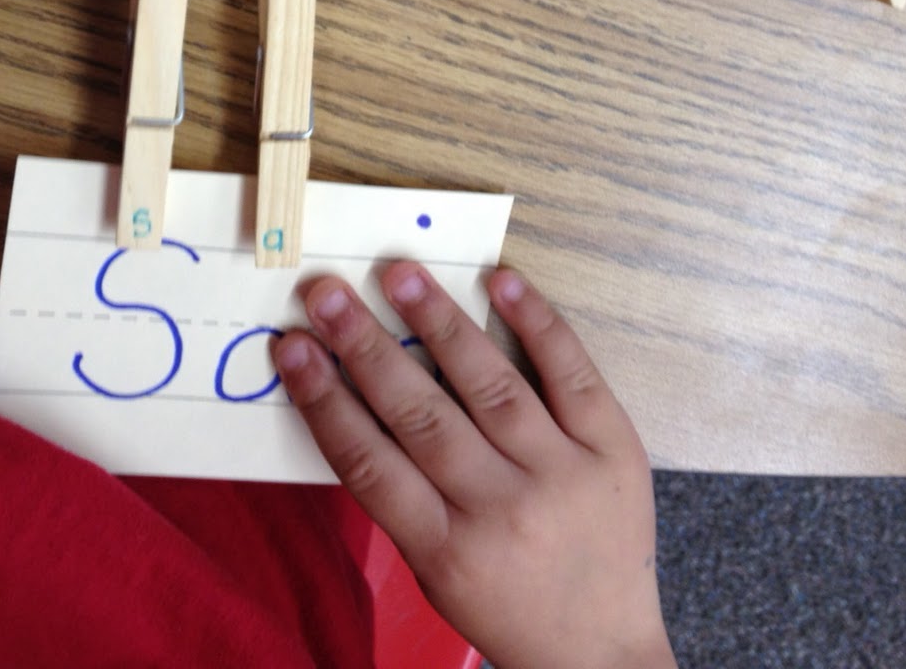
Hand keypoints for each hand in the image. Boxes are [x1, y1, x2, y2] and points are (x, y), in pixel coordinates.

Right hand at [272, 262, 674, 668]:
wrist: (602, 651)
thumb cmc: (503, 605)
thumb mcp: (433, 569)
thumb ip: (399, 494)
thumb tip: (352, 393)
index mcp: (446, 549)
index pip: (370, 465)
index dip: (325, 402)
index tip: (292, 349)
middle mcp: (503, 509)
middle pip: (422, 416)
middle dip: (365, 348)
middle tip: (326, 294)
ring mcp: (563, 475)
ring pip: (491, 385)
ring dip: (438, 322)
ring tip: (398, 274)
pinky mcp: (614, 448)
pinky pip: (572, 373)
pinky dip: (536, 323)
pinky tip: (501, 282)